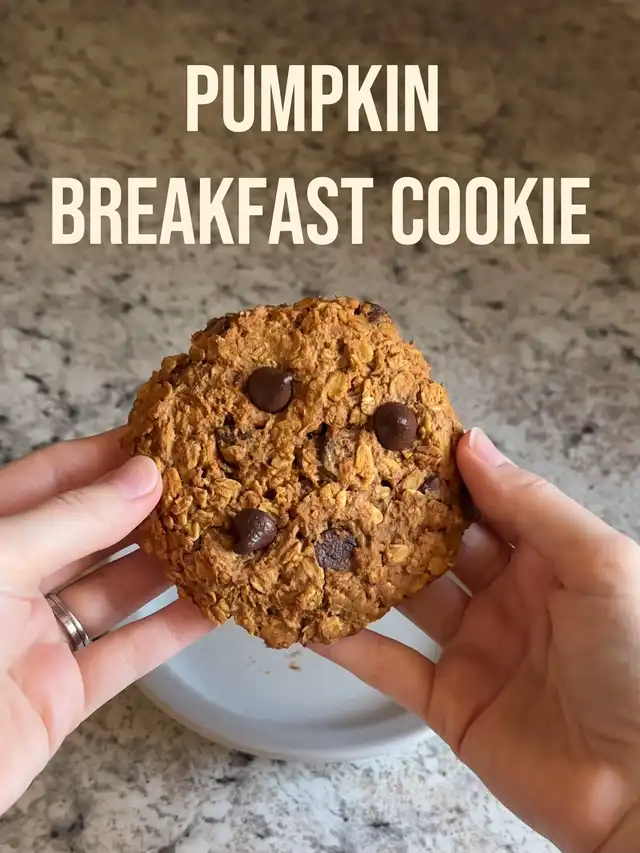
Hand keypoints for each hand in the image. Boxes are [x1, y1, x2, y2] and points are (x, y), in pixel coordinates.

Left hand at [0, 429, 211, 815]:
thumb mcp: (0, 558)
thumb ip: (74, 518)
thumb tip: (145, 475)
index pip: (51, 479)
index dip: (107, 457)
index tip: (165, 439)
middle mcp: (12, 583)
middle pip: (92, 533)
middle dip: (149, 507)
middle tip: (208, 484)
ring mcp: (38, 640)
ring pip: (117, 591)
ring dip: (171, 565)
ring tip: (224, 534)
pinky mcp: (63, 696)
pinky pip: (127, 654)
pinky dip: (173, 631)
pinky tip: (216, 605)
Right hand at [316, 428, 639, 852]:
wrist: (639, 788)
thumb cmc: (638, 666)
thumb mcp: (599, 566)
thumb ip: (533, 505)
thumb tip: (473, 443)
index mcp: (547, 559)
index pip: (486, 502)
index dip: (445, 472)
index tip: (394, 438)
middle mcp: (507, 597)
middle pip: (439, 546)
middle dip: (396, 516)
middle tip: (340, 481)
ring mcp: (475, 649)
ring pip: (407, 599)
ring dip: (364, 573)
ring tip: (312, 537)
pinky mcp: (448, 702)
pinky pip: (389, 666)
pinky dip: (348, 645)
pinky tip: (308, 619)